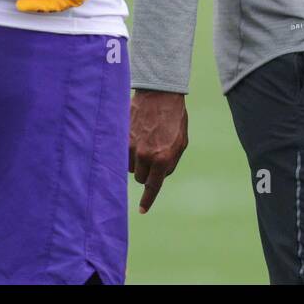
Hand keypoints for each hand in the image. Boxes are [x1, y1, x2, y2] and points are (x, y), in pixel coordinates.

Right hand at [129, 90, 188, 213]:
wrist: (160, 93)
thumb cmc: (174, 118)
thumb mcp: (181, 142)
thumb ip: (171, 162)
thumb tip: (159, 177)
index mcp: (163, 158)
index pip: (153, 186)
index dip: (147, 200)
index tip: (142, 210)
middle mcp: (145, 155)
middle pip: (140, 178)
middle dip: (147, 172)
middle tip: (153, 156)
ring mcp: (131, 147)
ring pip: (130, 167)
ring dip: (137, 162)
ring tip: (146, 143)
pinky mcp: (121, 138)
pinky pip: (122, 155)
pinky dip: (128, 152)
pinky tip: (136, 138)